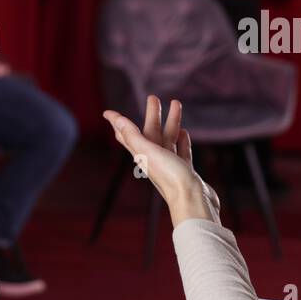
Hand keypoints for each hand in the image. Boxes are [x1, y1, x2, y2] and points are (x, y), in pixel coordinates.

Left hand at [102, 95, 219, 224]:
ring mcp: (170, 166)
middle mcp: (154, 160)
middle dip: (151, 115)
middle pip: (150, 133)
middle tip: (153, 97)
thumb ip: (133, 136)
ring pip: (167, 139)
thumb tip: (116, 120)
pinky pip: (181, 152)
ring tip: (177, 104)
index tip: (107, 112)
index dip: (117, 123)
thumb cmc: (171, 177)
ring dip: (170, 123)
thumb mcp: (149, 153)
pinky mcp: (185, 171)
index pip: (127, 135)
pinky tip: (184, 132)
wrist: (193, 201)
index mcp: (143, 155)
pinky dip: (181, 141)